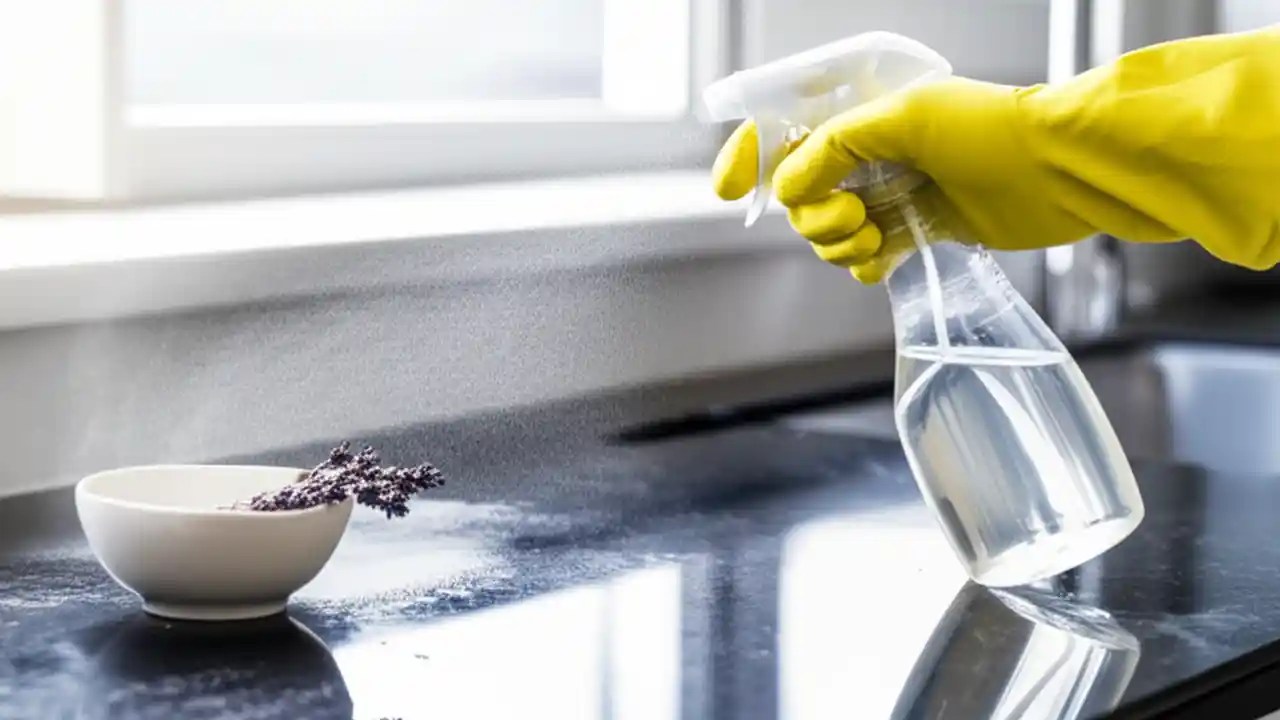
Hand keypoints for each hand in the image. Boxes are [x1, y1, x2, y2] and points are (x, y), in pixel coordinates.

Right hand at [713, 77, 1105, 282]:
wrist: (1058, 173)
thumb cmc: (992, 129)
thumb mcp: (905, 116)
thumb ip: (836, 145)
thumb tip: (788, 184)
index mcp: (863, 114)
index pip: (785, 133)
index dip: (749, 158)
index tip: (729, 191)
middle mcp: (870, 154)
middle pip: (798, 194)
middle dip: (811, 214)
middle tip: (852, 214)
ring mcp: (891, 194)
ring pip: (827, 232)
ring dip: (837, 243)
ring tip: (874, 236)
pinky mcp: (915, 232)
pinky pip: (863, 259)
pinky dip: (863, 266)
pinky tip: (883, 260)